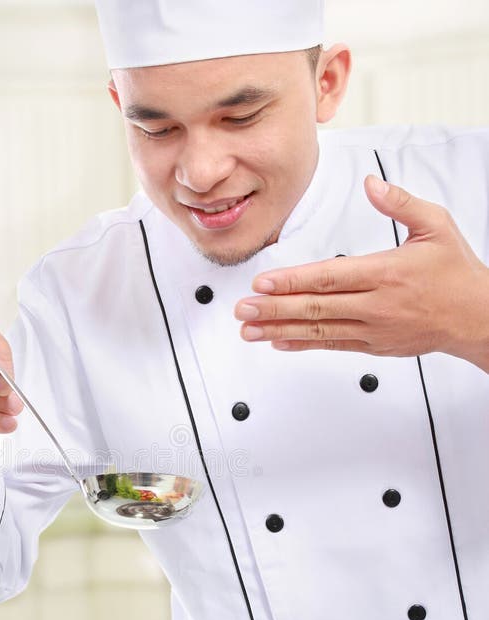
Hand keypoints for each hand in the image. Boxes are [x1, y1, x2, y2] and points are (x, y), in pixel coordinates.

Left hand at [234, 174, 488, 370]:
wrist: (476, 317)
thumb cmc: (454, 272)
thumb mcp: (435, 225)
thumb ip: (400, 203)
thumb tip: (371, 184)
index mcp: (387, 272)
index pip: (329, 277)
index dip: (293, 281)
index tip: (263, 282)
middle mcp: (376, 304)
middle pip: (316, 307)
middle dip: (274, 308)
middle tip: (243, 309)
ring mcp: (373, 328)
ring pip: (319, 331)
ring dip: (280, 329)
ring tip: (249, 329)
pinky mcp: (373, 346)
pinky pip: (332, 346)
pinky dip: (303, 344)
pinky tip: (278, 341)